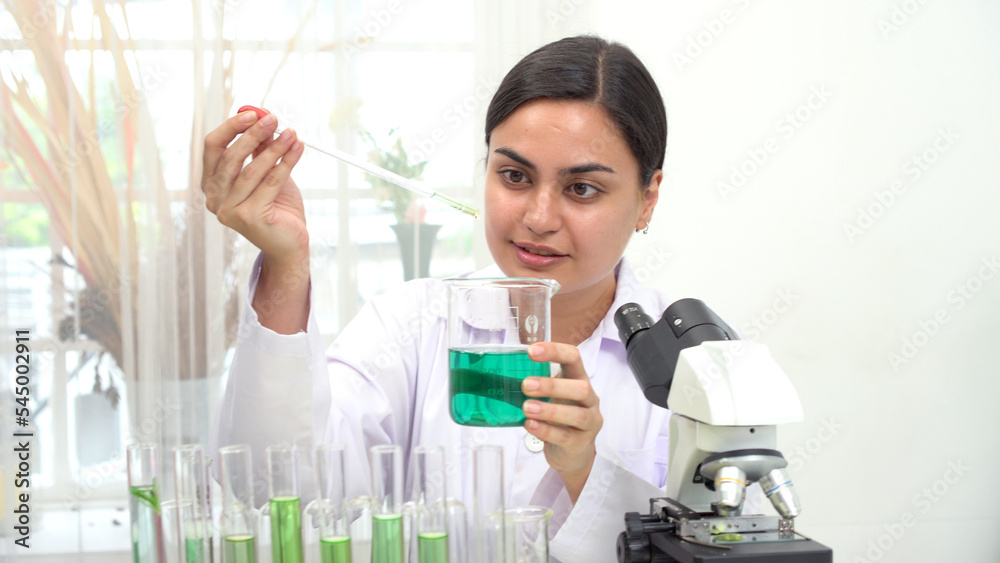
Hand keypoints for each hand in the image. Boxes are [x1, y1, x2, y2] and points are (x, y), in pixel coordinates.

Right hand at [201, 109, 307, 267]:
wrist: (289, 244)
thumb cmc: (276, 208)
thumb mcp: (266, 172)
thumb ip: (260, 149)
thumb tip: (263, 119)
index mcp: (211, 184)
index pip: (213, 147)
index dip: (231, 128)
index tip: (253, 113)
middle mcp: (214, 198)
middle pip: (230, 157)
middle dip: (254, 134)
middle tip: (274, 119)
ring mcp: (229, 210)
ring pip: (251, 170)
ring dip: (274, 148)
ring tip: (292, 134)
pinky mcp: (249, 218)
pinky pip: (269, 183)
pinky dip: (285, 163)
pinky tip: (297, 151)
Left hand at [521, 342, 603, 503]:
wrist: (573, 452)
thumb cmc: (559, 417)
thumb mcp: (550, 397)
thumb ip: (533, 386)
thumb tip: (494, 377)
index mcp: (578, 380)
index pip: (573, 357)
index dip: (555, 351)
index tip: (531, 351)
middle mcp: (590, 399)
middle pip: (581, 388)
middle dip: (552, 386)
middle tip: (526, 386)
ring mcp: (589, 422)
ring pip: (577, 415)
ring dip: (549, 410)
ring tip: (526, 408)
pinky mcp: (582, 443)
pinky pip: (565, 436)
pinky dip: (546, 430)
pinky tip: (530, 426)